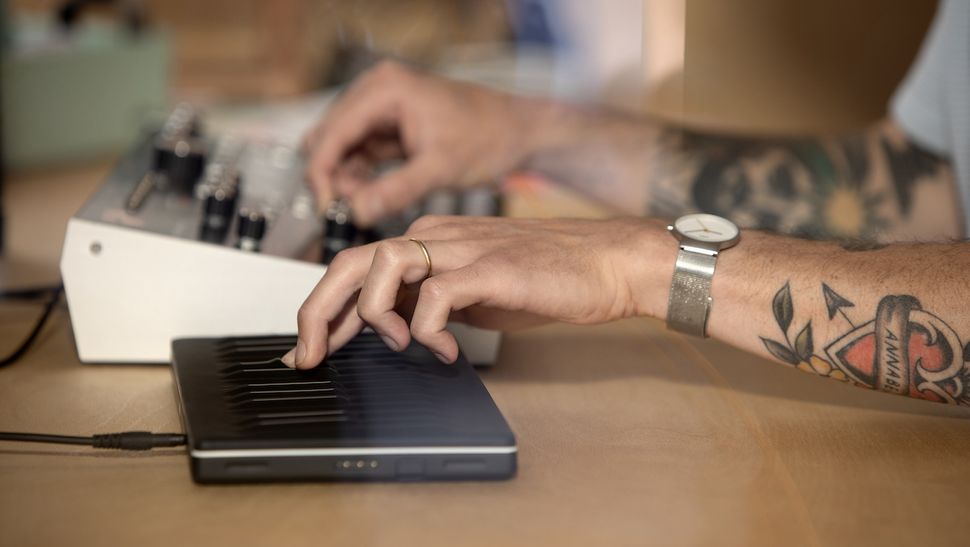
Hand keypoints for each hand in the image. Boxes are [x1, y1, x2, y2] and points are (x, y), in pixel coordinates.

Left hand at [282, 216, 672, 368]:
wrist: (604, 263)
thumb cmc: (545, 275)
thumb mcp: (471, 292)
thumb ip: (428, 301)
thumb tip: (390, 327)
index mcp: (428, 241)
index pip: (355, 266)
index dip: (322, 308)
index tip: (308, 348)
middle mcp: (435, 237)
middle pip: (350, 261)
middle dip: (317, 312)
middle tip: (309, 355)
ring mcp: (460, 248)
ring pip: (381, 267)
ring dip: (373, 314)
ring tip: (395, 343)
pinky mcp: (488, 267)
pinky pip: (434, 295)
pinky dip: (428, 331)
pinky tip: (448, 349)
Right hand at [304, 61, 534, 225]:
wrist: (518, 132)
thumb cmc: (489, 137)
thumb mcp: (440, 168)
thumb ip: (396, 191)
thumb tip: (358, 212)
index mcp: (386, 89)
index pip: (332, 133)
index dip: (322, 174)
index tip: (327, 208)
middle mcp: (377, 90)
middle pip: (328, 137)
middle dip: (333, 176)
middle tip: (350, 209)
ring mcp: (381, 106)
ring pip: (341, 146)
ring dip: (346, 177)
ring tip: (368, 204)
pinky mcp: (389, 124)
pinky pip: (359, 151)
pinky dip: (360, 175)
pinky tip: (372, 196)